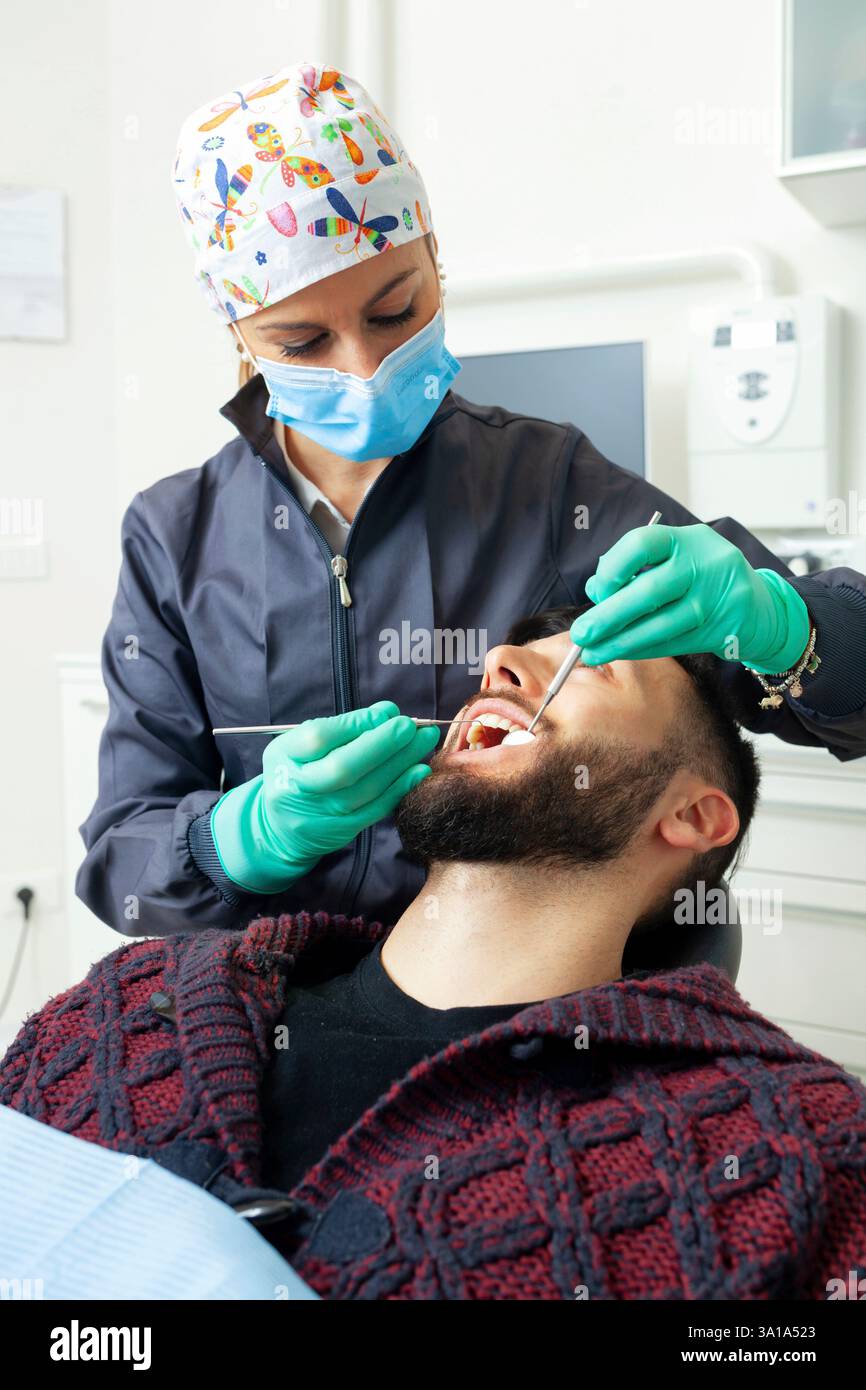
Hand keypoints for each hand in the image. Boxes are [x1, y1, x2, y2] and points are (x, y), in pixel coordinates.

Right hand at [211, 702, 439, 892]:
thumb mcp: (302, 744)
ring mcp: (321, 813)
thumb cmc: (298, 772)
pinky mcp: (342, 830)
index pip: (319, 738)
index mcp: (285, 757)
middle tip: (410, 726)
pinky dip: (401, 788)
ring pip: (366, 789)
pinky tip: (419, 770)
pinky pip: (376, 808)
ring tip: (423, 741)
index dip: (357, 724)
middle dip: (383, 744)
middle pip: (343, 767)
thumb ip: (341, 728)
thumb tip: (386, 713)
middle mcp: (299, 787)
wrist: (281, 828)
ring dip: (401, 762)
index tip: (386, 712)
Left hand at [570, 522, 809, 672]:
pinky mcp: (722, 628)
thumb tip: (596, 590)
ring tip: (593, 652)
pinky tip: (620, 653)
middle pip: (649, 591)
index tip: (597, 590)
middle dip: (609, 616)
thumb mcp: (675, 560)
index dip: (613, 567)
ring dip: (622, 642)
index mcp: (686, 539)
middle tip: (582, 634)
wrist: (759, 605)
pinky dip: (642, 650)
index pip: (642, 543)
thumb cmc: (703, 578)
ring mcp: (717, 598)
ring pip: (661, 624)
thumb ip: (636, 570)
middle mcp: (704, 564)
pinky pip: (673, 643)